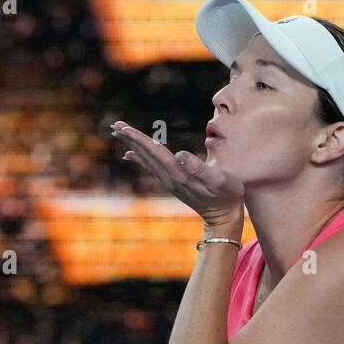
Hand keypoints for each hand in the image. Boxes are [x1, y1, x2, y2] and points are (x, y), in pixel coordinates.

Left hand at [111, 120, 244, 229]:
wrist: (224, 218)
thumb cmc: (228, 195)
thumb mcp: (220, 180)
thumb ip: (200, 168)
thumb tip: (180, 154)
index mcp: (179, 174)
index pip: (155, 152)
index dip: (139, 139)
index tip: (124, 128)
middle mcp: (170, 178)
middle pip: (146, 155)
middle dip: (131, 139)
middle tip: (115, 125)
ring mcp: (169, 182)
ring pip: (146, 160)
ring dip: (133, 146)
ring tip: (119, 133)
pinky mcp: (173, 183)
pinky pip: (151, 167)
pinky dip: (139, 158)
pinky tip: (130, 154)